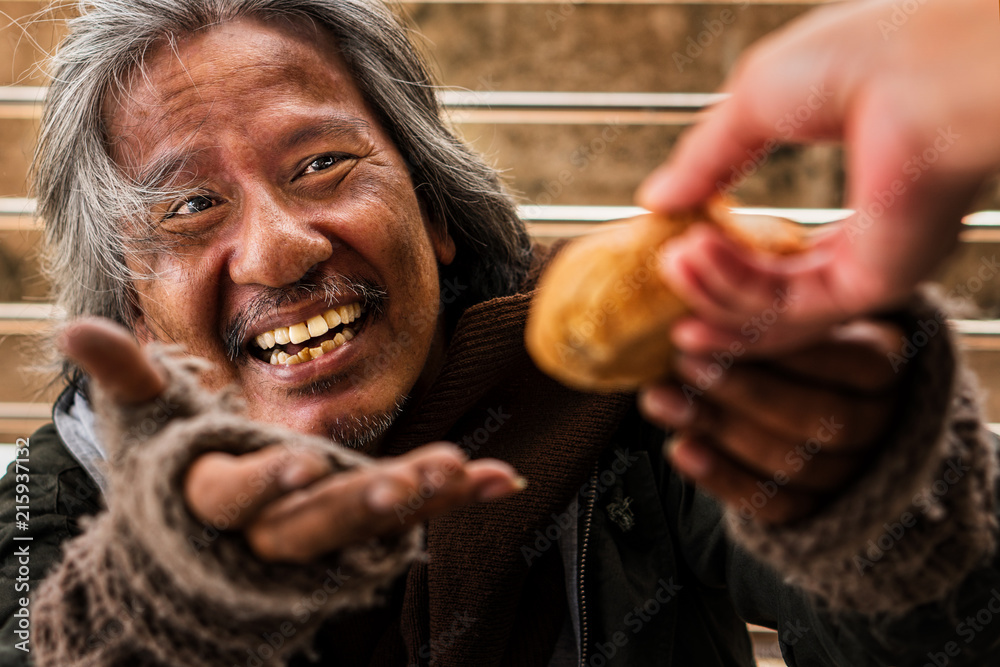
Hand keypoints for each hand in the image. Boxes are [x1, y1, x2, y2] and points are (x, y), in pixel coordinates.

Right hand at [59, 318, 523, 562]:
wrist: (203, 540)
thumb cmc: (174, 471)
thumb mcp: (147, 423)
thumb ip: (125, 376)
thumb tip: (74, 326)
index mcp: (213, 499)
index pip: (231, 498)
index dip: (263, 486)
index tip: (300, 464)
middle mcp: (269, 528)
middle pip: (310, 526)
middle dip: (353, 506)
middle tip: (400, 485)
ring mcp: (321, 530)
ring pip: (366, 525)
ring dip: (414, 499)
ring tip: (457, 472)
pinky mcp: (361, 524)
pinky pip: (411, 514)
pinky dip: (457, 495)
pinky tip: (504, 479)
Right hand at [638, 0, 999, 352]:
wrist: (921, 59)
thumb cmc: (864, 56)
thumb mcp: (757, 102)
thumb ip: (707, 160)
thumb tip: (657, 201)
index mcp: (862, 196)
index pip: (783, 255)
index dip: (724, 262)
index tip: (674, 252)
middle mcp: (872, 240)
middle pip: (774, 297)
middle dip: (710, 293)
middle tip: (664, 276)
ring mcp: (875, 265)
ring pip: (774, 311)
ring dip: (712, 290)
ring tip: (672, 261)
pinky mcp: (874, 282)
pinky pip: (787, 306)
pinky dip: (733, 287)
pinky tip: (695, 256)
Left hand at [639, 319, 903, 523]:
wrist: (810, 403)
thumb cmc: (796, 345)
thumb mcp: (797, 316)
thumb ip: (765, 311)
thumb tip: (701, 298)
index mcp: (888, 363)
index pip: (854, 361)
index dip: (785, 348)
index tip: (720, 325)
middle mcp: (881, 422)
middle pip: (823, 417)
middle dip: (745, 391)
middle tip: (685, 363)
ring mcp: (853, 472)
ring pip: (795, 462)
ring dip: (720, 430)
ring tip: (663, 401)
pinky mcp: (817, 509)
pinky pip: (774, 505)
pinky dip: (722, 478)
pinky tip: (682, 448)